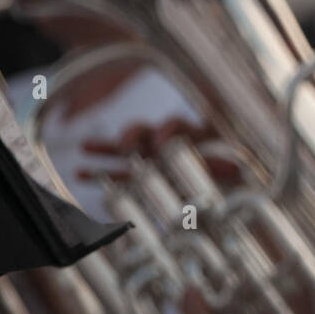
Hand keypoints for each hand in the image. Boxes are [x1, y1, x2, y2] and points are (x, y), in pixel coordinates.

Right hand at [80, 117, 239, 182]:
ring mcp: (153, 155)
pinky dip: (98, 172)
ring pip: (126, 146)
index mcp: (194, 138)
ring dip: (108, 146)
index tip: (162, 144)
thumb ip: (228, 168)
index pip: (179, 126)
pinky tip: (79, 173)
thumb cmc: (229, 173)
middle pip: (146, 130)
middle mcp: (171, 143)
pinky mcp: (141, 172)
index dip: (169, 132)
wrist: (223, 186)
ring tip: (86, 147)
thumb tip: (235, 169)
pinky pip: (116, 169)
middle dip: (134, 136)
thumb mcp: (231, 169)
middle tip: (127, 148)